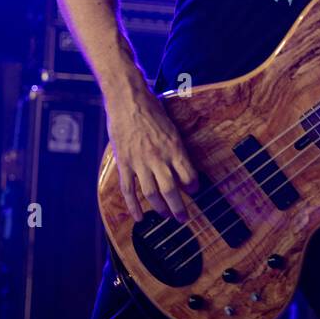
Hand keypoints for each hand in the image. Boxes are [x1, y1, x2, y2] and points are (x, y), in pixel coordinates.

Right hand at [104, 90, 199, 223]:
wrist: (128, 99)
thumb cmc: (152, 109)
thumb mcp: (172, 126)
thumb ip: (176, 147)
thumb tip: (183, 163)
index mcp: (174, 147)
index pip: (188, 175)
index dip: (193, 186)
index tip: (195, 191)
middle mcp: (158, 158)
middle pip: (171, 190)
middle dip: (179, 208)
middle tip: (184, 218)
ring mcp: (140, 162)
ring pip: (151, 194)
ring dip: (160, 208)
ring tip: (166, 216)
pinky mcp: (124, 163)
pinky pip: (129, 190)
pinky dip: (134, 206)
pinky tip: (140, 217)